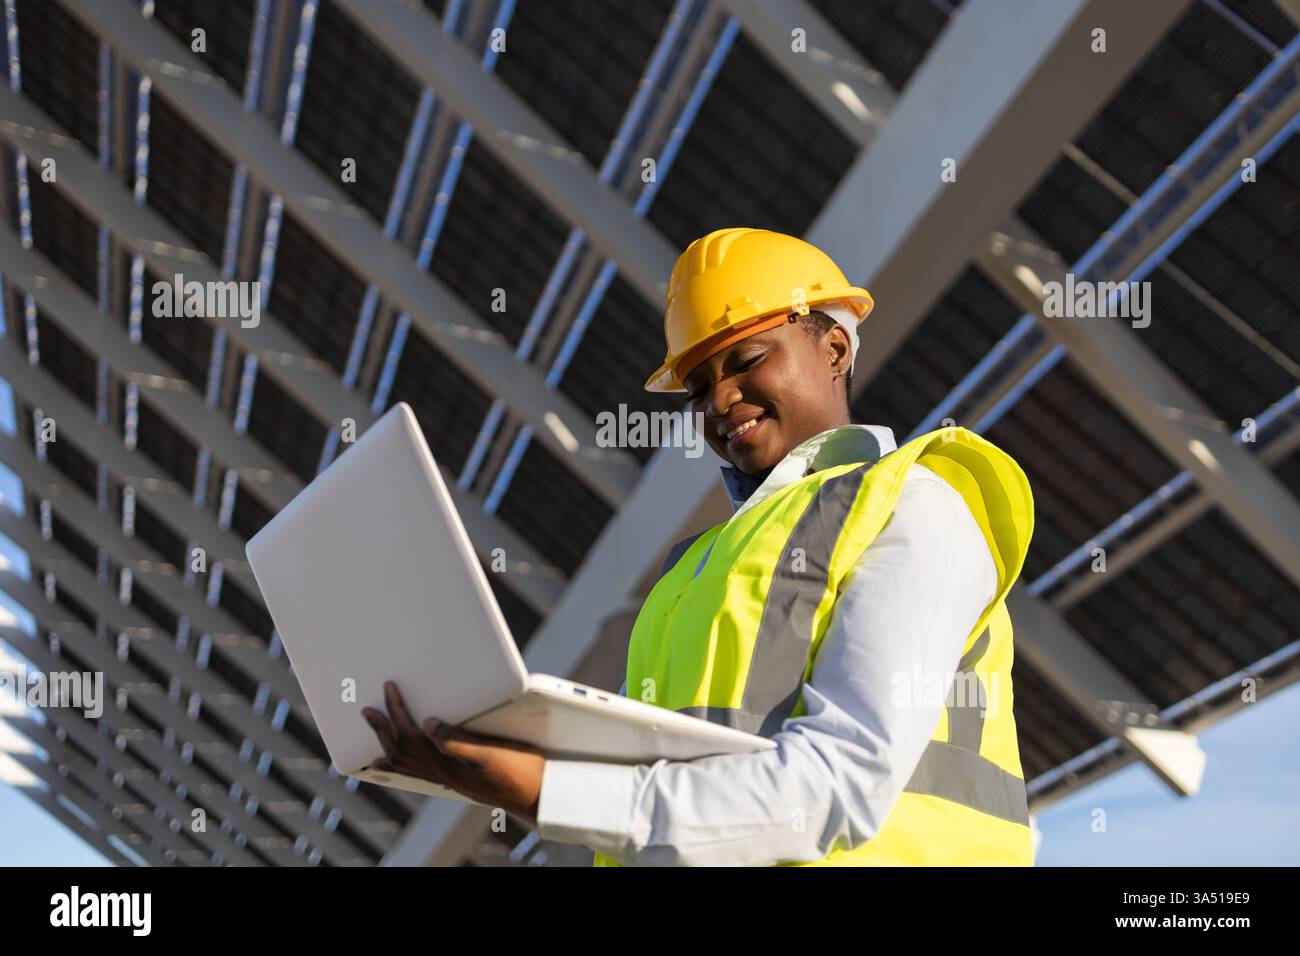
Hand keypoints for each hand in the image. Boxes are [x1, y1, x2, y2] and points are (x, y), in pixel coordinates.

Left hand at [361, 680, 545, 825]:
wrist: (535, 795)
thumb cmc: (519, 771)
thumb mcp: (491, 752)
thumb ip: (458, 740)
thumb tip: (428, 723)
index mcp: (449, 760)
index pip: (412, 733)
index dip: (397, 710)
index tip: (390, 688)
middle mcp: (443, 771)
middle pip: (401, 749)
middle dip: (381, 727)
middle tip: (367, 709)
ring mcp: (446, 777)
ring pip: (405, 763)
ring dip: (384, 744)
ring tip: (373, 730)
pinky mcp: (455, 779)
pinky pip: (416, 773)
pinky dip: (397, 767)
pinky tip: (389, 764)